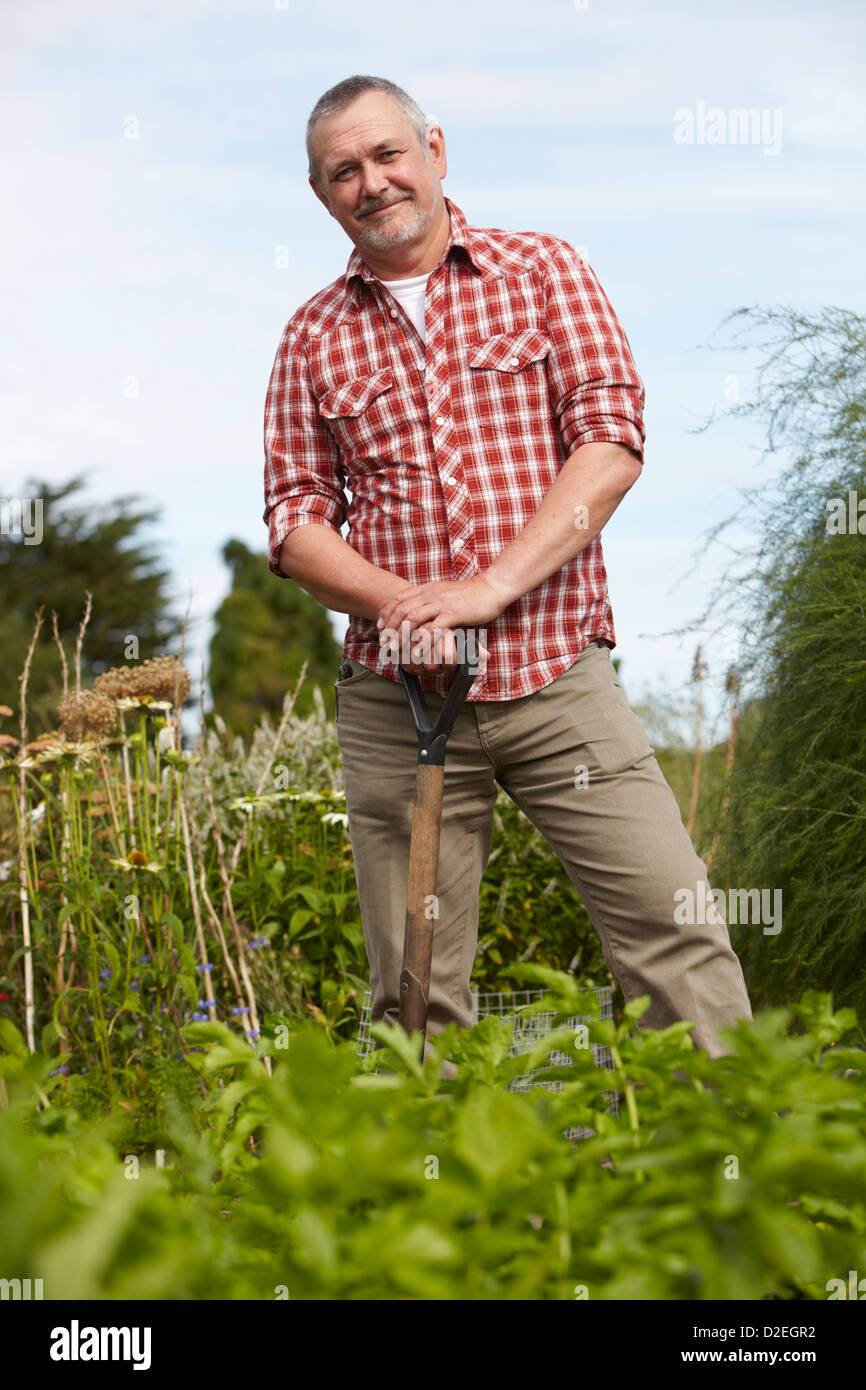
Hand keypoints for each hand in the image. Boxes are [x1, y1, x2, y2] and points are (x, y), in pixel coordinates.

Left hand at [375, 575, 506, 673]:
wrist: (490, 588)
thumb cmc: (468, 594)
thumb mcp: (443, 591)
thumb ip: (429, 598)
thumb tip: (417, 609)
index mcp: (427, 589)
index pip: (399, 598)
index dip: (386, 613)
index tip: (379, 626)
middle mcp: (431, 594)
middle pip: (402, 610)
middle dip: (390, 628)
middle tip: (385, 643)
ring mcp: (441, 604)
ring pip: (414, 619)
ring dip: (402, 635)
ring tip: (396, 649)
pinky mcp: (453, 614)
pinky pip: (434, 628)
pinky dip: (422, 640)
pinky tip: (418, 650)